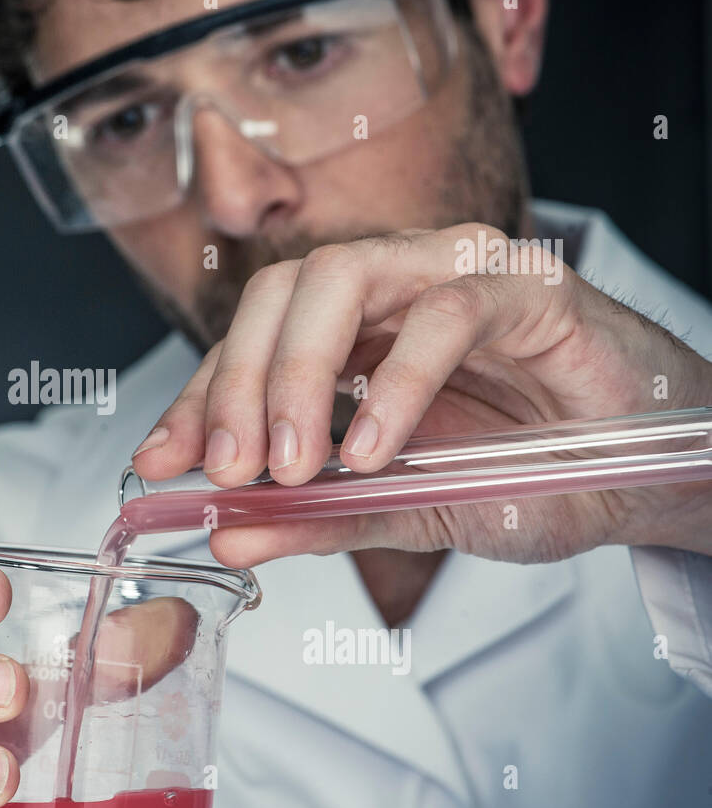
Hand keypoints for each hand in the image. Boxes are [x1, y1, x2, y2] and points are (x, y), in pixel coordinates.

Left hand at [131, 225, 711, 565]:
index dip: (199, 399)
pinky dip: (395, 384)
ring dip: (298, 374)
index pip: (250, 342)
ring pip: (340, 280)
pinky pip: (443, 314)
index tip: (160, 461)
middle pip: (279, 295)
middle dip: (237, 383)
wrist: (646, 475)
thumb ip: (318, 517)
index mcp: (352, 330)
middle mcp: (391, 285)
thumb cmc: (531, 474)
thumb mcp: (404, 510)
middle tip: (227, 470)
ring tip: (290, 465)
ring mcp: (453, 272)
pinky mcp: (523, 286)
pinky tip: (370, 451)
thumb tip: (230, 536)